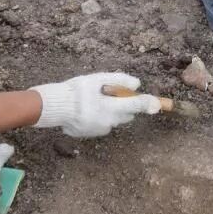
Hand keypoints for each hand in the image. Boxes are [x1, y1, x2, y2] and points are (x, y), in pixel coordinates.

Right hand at [32, 72, 161, 137]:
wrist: (55, 107)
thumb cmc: (77, 90)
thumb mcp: (97, 79)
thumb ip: (119, 80)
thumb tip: (137, 84)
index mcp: (111, 106)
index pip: (136, 104)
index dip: (148, 103)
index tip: (157, 104)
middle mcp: (110, 121)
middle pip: (128, 114)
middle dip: (125, 105)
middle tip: (112, 95)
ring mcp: (101, 129)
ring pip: (115, 120)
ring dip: (112, 112)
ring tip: (95, 102)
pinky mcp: (93, 134)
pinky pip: (104, 125)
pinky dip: (100, 118)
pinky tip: (88, 110)